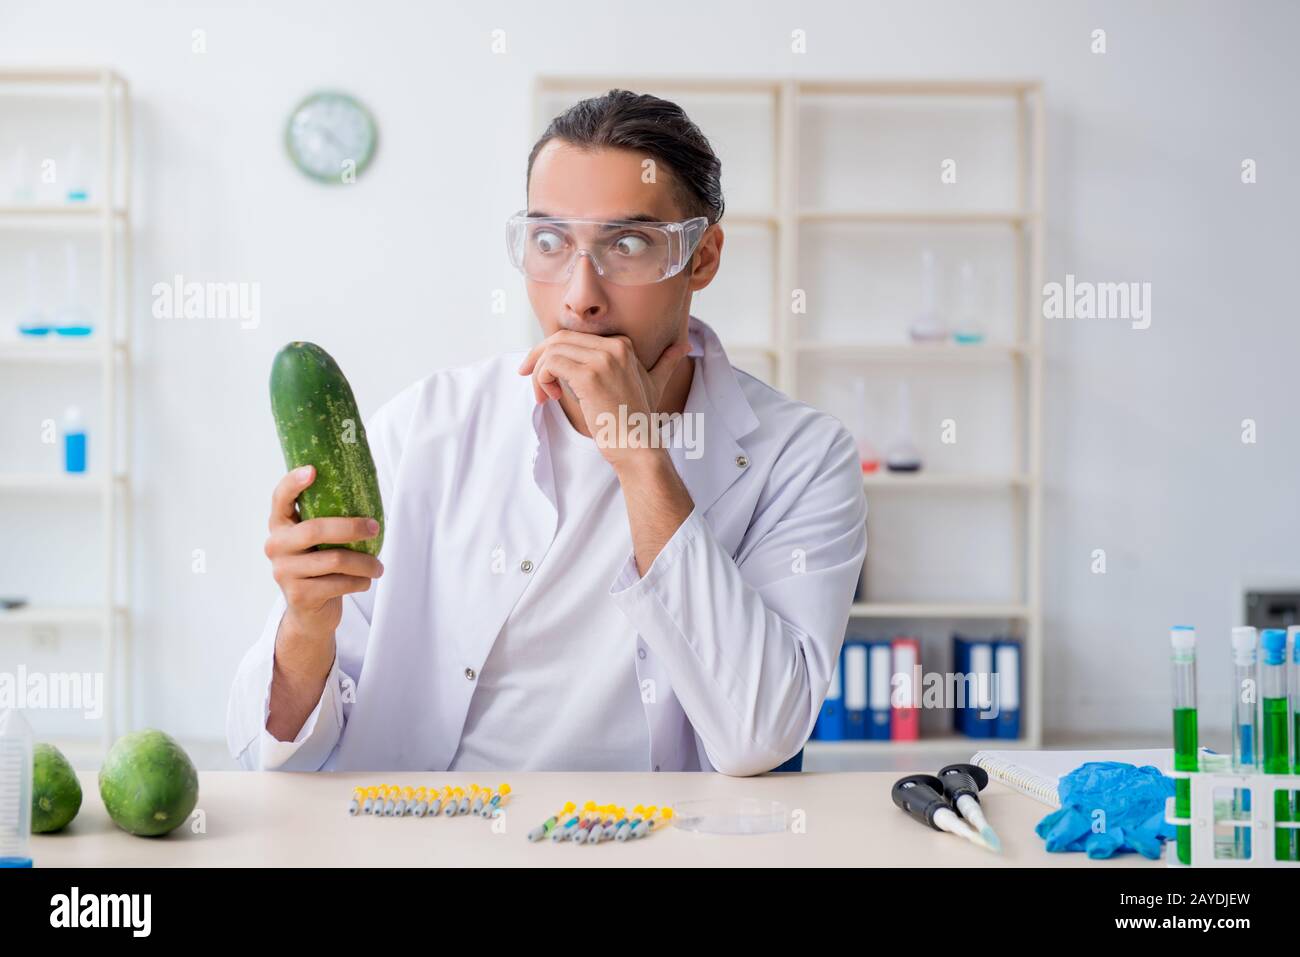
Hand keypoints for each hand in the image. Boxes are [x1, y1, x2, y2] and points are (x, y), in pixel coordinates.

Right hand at [263, 465, 383, 641]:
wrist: (309, 613)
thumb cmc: (320, 568)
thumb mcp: (319, 543)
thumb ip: (329, 520)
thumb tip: (367, 490)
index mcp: (281, 525)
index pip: (280, 498)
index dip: (293, 482)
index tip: (313, 469)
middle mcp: (276, 546)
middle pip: (315, 530)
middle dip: (352, 528)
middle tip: (376, 528)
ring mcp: (284, 572)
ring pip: (334, 560)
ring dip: (365, 562)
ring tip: (378, 567)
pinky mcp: (298, 595)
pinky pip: (339, 583)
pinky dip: (359, 582)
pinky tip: (364, 581)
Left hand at [517, 328, 691, 468]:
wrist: (639, 448)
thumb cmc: (638, 420)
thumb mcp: (654, 385)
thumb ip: (665, 363)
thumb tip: (683, 346)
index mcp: (623, 345)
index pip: (574, 335)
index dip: (553, 351)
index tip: (546, 374)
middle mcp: (614, 347)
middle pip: (559, 338)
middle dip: (538, 356)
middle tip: (528, 376)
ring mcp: (602, 361)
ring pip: (552, 350)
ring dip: (539, 372)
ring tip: (545, 396)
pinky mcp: (590, 377)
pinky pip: (551, 364)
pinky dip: (542, 379)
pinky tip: (551, 398)